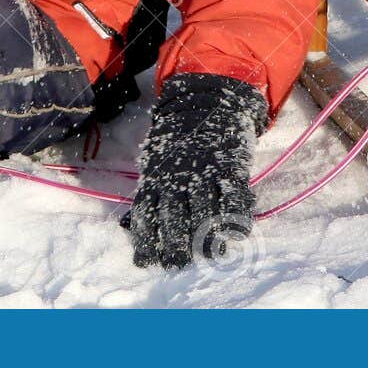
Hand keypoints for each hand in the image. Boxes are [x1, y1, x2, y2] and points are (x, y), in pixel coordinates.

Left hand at [127, 72, 267, 268]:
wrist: (207, 104)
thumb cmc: (178, 145)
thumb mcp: (156, 164)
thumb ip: (150, 196)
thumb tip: (130, 232)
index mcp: (156, 177)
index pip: (147, 215)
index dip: (147, 241)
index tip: (149, 262)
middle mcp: (178, 176)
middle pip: (175, 220)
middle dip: (176, 248)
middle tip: (180, 263)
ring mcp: (204, 171)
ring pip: (206, 214)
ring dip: (209, 240)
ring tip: (213, 252)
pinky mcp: (229, 166)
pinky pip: (234, 198)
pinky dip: (238, 218)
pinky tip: (237, 232)